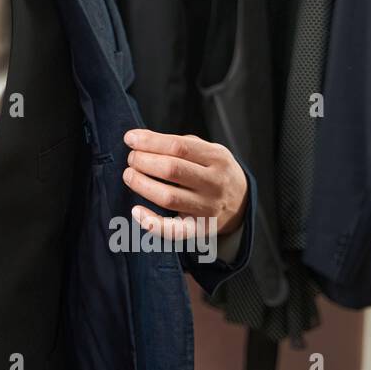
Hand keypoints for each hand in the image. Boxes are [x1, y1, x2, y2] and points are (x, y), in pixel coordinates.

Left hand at [121, 129, 247, 247]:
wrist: (241, 202)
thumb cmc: (213, 170)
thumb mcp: (207, 150)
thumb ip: (179, 144)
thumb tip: (140, 139)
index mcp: (217, 158)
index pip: (178, 146)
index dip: (150, 142)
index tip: (130, 139)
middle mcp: (215, 183)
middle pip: (171, 170)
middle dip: (143, 161)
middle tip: (132, 159)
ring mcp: (208, 208)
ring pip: (168, 197)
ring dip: (142, 185)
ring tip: (129, 175)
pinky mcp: (199, 229)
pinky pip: (173, 230)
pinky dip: (152, 223)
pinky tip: (136, 211)